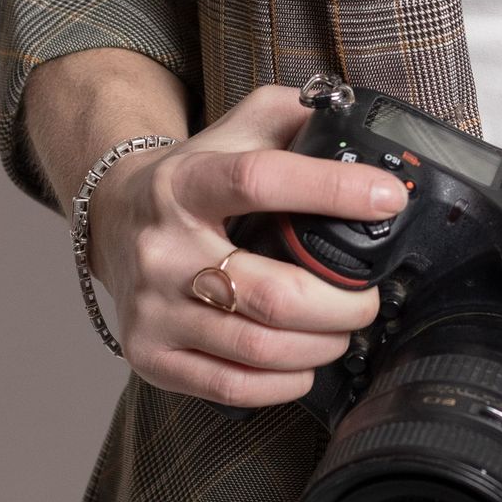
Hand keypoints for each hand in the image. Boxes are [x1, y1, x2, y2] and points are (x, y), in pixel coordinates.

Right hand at [87, 85, 408, 406]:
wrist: (113, 220)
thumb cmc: (193, 176)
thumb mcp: (236, 128)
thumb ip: (295, 115)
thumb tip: (360, 120)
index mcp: (186, 182)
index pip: (261, 180)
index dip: (333, 189)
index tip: (389, 198)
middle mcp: (163, 247)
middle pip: (273, 294)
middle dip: (344, 304)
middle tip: (368, 299)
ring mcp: (152, 307)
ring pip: (259, 347)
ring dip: (322, 345)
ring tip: (342, 330)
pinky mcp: (150, 354)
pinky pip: (230, 386)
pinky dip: (283, 383)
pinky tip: (302, 364)